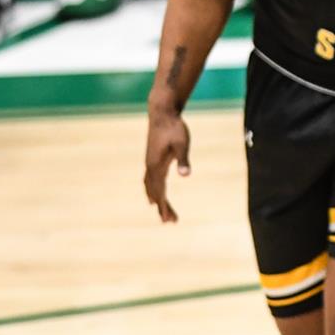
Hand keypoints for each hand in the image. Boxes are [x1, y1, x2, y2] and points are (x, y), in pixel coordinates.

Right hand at [143, 104, 191, 222]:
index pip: (160, 191)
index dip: (164, 206)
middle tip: (170, 221)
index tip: (169, 220)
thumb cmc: (174, 127)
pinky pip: (150, 178)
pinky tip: (156, 191)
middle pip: (154, 192)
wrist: (162, 112)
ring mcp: (149, 162)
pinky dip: (152, 188)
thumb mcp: (182, 143)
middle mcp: (150, 166)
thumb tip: (185, 175)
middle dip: (162, 207)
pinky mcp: (152, 157)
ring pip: (151, 186)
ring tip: (162, 211)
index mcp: (156, 166)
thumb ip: (183, 159)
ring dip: (157, 199)